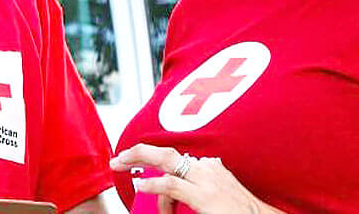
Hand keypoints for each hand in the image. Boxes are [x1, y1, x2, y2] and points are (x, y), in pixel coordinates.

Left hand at [109, 144, 281, 213]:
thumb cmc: (240, 210)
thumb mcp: (218, 192)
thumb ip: (198, 184)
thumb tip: (178, 187)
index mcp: (210, 166)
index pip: (174, 159)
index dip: (152, 161)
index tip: (136, 167)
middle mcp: (206, 168)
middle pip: (165, 152)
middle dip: (139, 151)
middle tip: (118, 157)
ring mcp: (205, 180)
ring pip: (165, 161)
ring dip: (138, 161)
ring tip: (119, 164)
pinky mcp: (203, 195)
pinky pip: (172, 185)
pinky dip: (153, 185)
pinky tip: (141, 185)